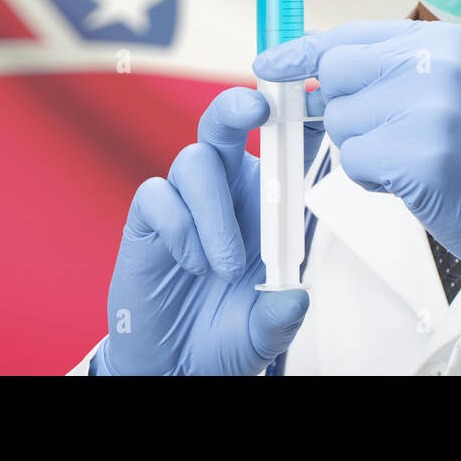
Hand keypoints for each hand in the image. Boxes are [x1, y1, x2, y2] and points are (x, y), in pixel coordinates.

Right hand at [94, 86, 323, 374]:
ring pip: (195, 160)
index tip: (311, 97)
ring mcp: (185, 199)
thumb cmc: (225, 333)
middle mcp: (226, 188)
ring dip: (215, 213)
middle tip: (256, 110)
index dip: (295, 112)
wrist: (175, 363)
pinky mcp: (149, 217)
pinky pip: (158, 195)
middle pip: (227, 121)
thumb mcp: (265, 333)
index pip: (283, 143)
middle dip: (241, 105)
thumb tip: (295, 297)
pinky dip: (180, 228)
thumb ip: (280, 316)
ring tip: (223, 268)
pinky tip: (191, 263)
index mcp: (265, 198)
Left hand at [253, 20, 460, 304]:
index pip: (350, 34)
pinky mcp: (423, 156)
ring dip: (362, 149)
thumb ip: (382, 70)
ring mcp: (432, 108)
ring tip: (410, 157)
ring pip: (341, 121)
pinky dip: (371, 179)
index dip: (303, 51)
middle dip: (344, 109)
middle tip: (386, 132)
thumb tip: (305, 66)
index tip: (267, 64)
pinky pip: (355, 161)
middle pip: (336, 74)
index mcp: (441, 40)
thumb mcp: (442, 88)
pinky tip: (410, 181)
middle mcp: (437, 64)